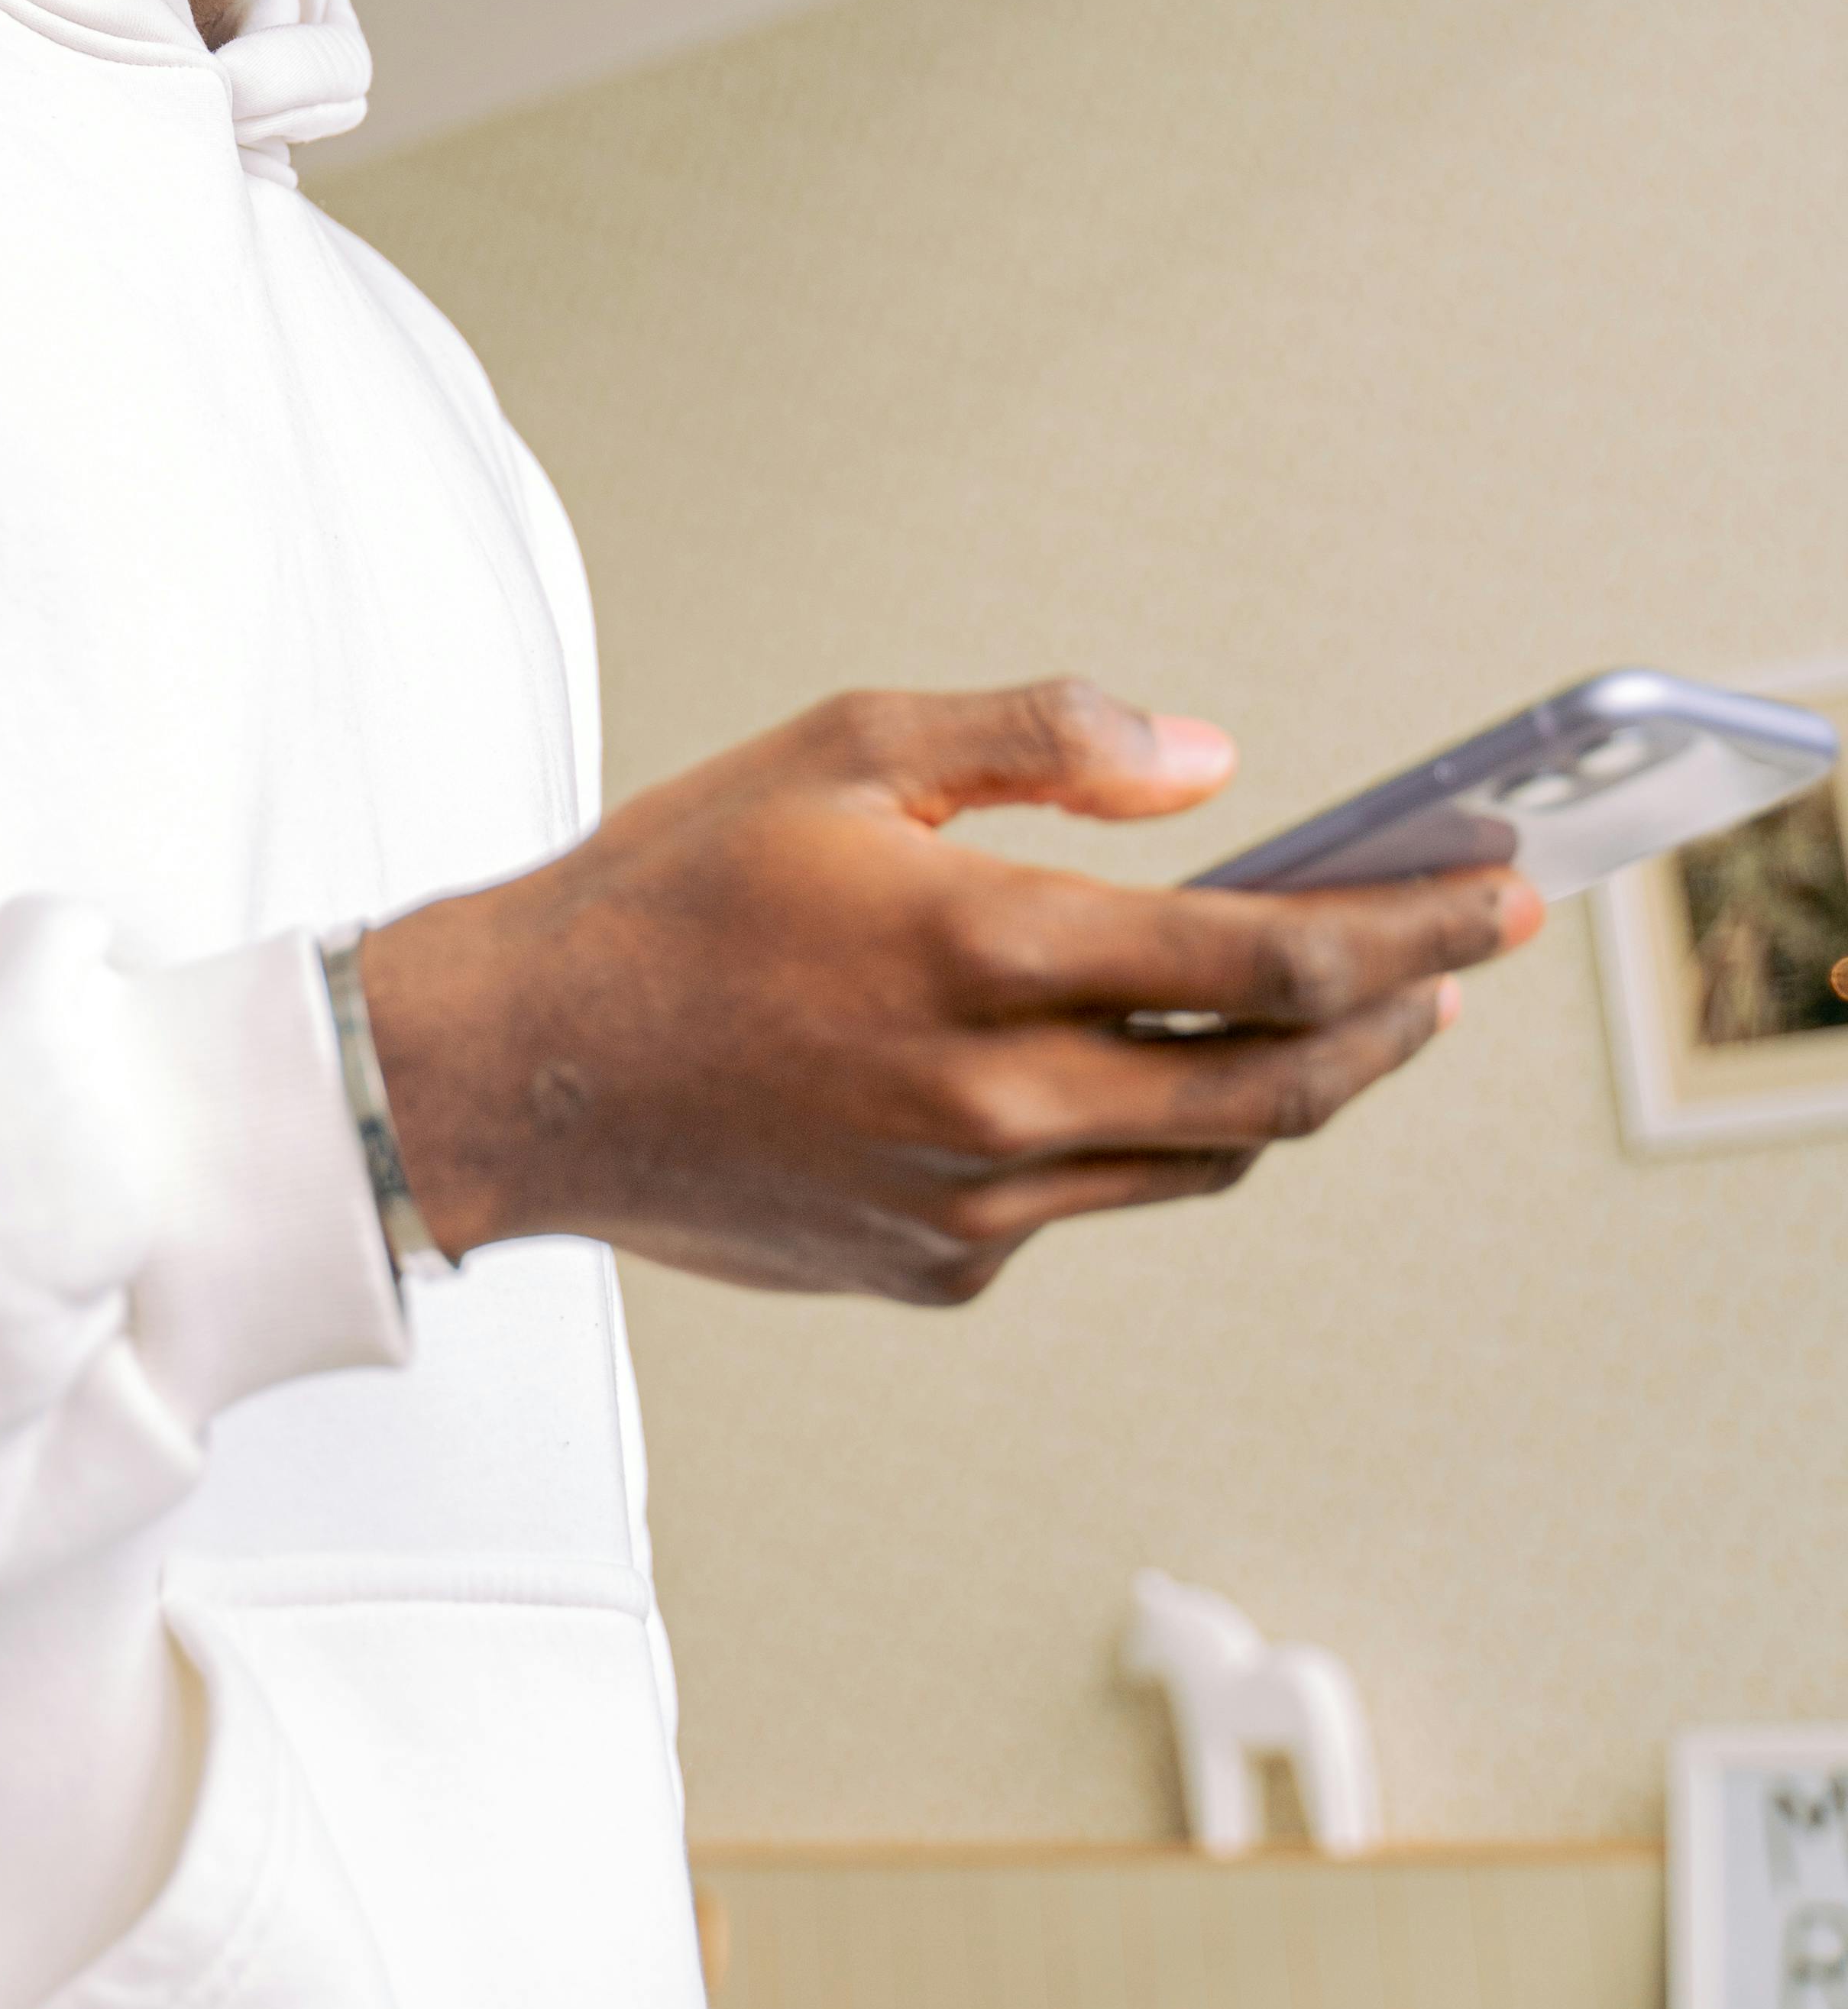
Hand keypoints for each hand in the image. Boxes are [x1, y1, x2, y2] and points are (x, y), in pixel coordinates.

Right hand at [360, 678, 1539, 1300]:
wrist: (519, 1074)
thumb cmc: (670, 892)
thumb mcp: (848, 748)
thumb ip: (1045, 740)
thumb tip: (1212, 767)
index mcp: (978, 949)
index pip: (1265, 960)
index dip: (1406, 929)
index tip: (1489, 897)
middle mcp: (993, 1098)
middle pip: (1277, 1086)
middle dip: (1393, 1020)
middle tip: (1452, 964)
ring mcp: (970, 1205)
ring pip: (1200, 1158)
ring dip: (1286, 1086)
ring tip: (1327, 1015)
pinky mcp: (936, 1268)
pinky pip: (1085, 1204)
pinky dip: (1125, 1135)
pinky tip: (1099, 1073)